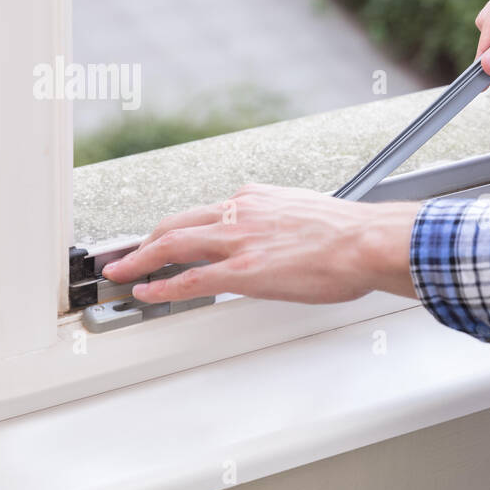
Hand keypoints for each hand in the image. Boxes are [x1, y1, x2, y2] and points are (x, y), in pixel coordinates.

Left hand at [100, 184, 419, 304]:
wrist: (368, 242)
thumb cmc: (352, 235)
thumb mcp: (309, 216)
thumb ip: (285, 225)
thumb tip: (284, 242)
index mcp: (258, 200)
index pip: (206, 212)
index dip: (180, 228)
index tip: (168, 237)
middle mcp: (242, 212)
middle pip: (178, 223)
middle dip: (147, 239)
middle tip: (129, 252)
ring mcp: (239, 240)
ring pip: (173, 244)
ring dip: (140, 258)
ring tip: (122, 271)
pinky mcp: (243, 270)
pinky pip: (189, 278)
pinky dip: (161, 284)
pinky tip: (146, 290)